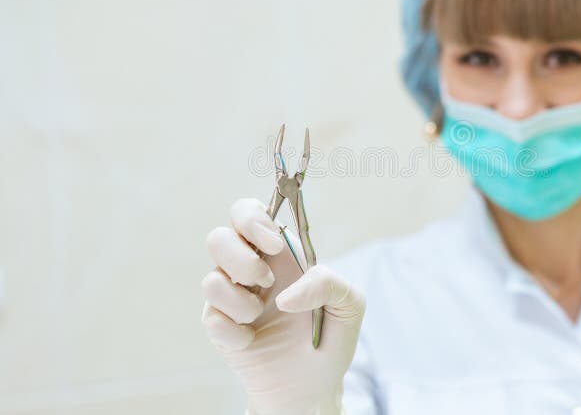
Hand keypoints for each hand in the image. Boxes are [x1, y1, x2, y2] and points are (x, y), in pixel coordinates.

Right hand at [201, 198, 365, 414]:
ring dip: (241, 301)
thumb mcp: (350, 304)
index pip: (249, 213)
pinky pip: (211, 319)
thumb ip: (329, 282)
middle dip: (241, 258)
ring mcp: (231, 298)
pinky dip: (235, 332)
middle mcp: (250, 269)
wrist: (312, 387)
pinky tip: (252, 341)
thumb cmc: (330, 338)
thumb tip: (287, 293)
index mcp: (279, 253)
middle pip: (218, 237)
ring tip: (261, 316)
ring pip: (210, 280)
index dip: (253, 219)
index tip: (275, 245)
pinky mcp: (219, 328)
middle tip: (267, 280)